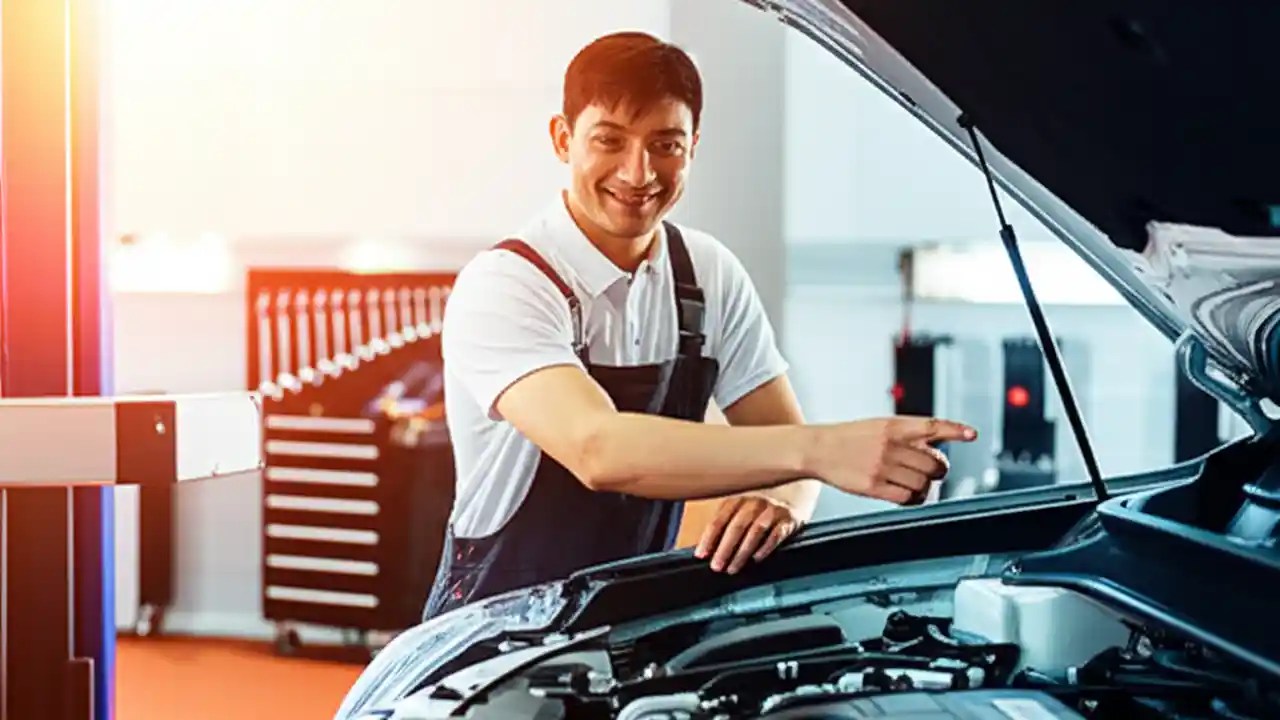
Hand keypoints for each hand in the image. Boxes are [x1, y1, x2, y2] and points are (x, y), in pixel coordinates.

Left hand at [694, 495, 800, 573]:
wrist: (797, 488)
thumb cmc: (764, 502)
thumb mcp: (744, 505)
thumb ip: (729, 520)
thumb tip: (710, 546)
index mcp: (738, 499)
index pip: (719, 520)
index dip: (708, 538)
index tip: (701, 555)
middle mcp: (754, 502)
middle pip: (736, 527)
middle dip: (724, 549)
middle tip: (716, 566)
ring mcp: (772, 509)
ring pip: (754, 532)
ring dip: (742, 552)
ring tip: (733, 568)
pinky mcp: (789, 518)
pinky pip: (776, 534)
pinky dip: (765, 547)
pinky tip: (757, 559)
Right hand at [812, 416, 975, 503]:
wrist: (817, 449)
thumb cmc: (850, 438)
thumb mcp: (878, 426)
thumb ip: (907, 433)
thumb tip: (939, 444)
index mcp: (892, 426)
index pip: (931, 426)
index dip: (955, 430)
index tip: (972, 434)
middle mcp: (889, 444)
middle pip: (934, 463)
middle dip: (938, 470)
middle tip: (931, 472)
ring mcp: (881, 466)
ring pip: (923, 484)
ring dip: (925, 487)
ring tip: (916, 485)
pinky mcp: (873, 486)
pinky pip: (907, 498)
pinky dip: (913, 499)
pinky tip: (908, 495)